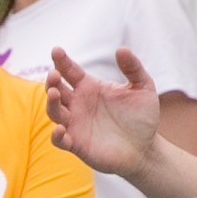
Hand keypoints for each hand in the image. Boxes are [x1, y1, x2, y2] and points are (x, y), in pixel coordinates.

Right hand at [47, 47, 161, 178]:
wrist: (145, 148)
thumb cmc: (142, 117)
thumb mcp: (142, 88)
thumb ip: (133, 68)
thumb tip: (121, 49)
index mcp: (89, 88)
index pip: (70, 71)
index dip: (62, 61)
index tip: (57, 51)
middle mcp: (77, 104)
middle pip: (56, 89)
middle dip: (52, 81)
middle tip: (54, 74)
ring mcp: (74, 124)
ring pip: (54, 112)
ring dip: (50, 103)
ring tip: (54, 94)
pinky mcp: (76, 144)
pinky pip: (59, 140)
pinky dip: (56, 135)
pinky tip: (60, 129)